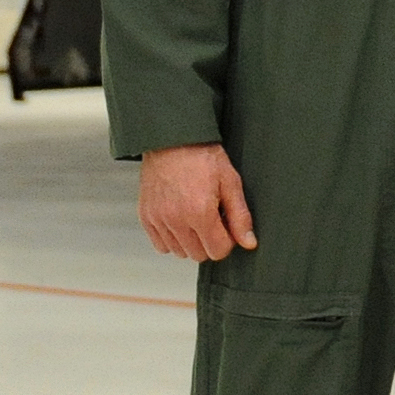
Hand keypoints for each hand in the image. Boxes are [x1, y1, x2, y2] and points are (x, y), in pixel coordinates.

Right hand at [138, 144, 255, 261]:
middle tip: (213, 220)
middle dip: (210, 242)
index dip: (227, 241)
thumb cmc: (203, 157)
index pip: (217, 251)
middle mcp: (175, 220)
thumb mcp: (230, 182)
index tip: (227, 225)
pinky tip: (180, 221)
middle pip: (199, 255)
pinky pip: (160, 244)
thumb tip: (249, 243)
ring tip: (196, 217)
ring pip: (179, 252)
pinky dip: (172, 239)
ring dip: (191, 242)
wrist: (172, 140)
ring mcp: (158, 219)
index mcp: (199, 212)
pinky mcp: (146, 216)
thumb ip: (240, 216)